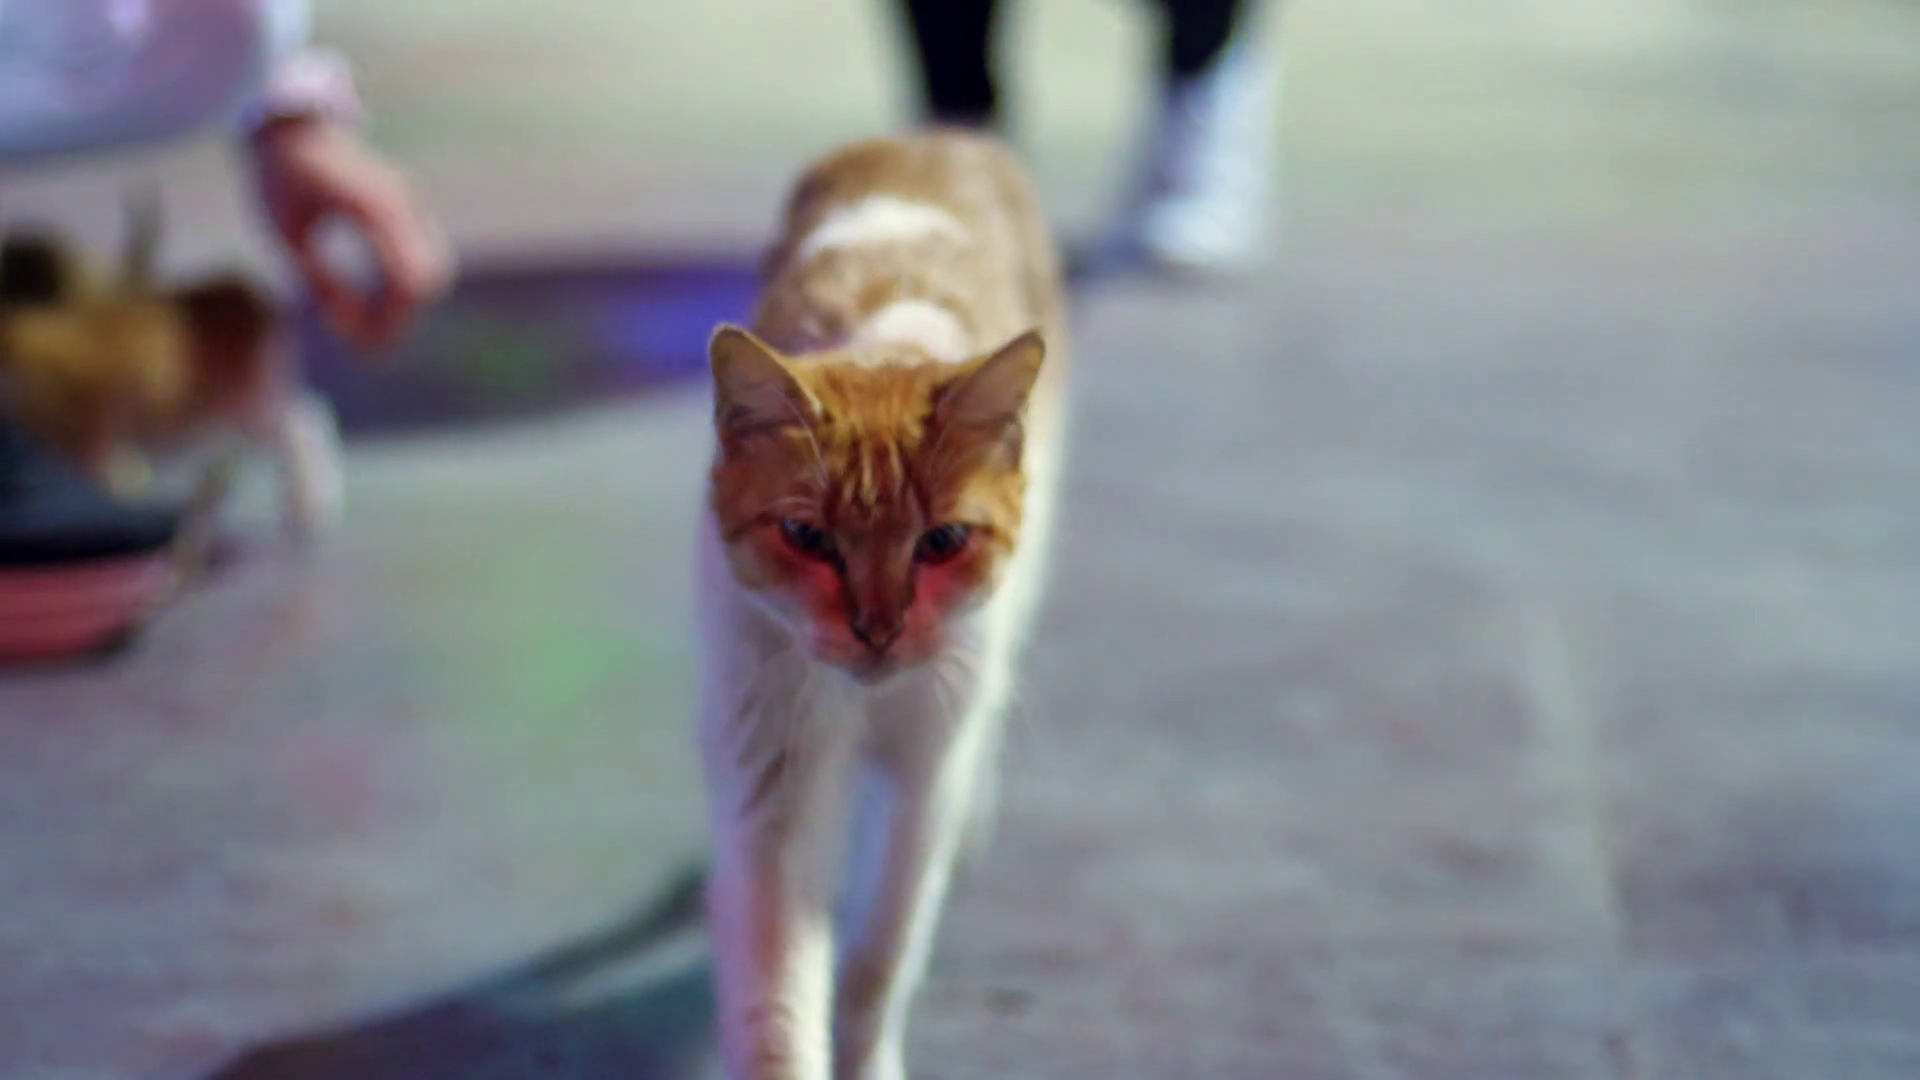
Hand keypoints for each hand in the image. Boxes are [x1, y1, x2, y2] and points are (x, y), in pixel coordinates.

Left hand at [251, 116, 451, 347]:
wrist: (290, 126)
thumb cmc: (279, 175)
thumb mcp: (287, 233)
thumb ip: (319, 280)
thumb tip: (347, 330)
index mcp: (374, 208)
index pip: (407, 280)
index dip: (390, 322)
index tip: (363, 350)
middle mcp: (402, 204)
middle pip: (427, 280)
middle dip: (400, 321)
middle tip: (366, 350)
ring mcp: (410, 205)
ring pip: (430, 272)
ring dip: (403, 307)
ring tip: (367, 334)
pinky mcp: (407, 211)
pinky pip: (421, 259)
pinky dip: (401, 290)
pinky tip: (372, 308)